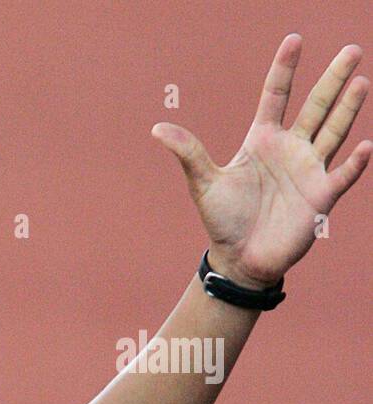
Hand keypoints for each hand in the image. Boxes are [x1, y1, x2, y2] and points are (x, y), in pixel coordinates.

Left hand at [152, 35, 370, 288]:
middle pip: (316, 106)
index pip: (276, 95)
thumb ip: (188, 153)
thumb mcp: (203, 182)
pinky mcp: (321, 196)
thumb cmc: (222, 220)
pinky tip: (363, 146)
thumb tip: (157, 128)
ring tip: (360, 82)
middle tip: (351, 51)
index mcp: (262, 140)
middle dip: (332, 79)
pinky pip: (342, 174)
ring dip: (348, 109)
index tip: (294, 39)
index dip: (285, 68)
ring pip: (334, 131)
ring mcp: (309, 170)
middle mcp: (290, 149)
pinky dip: (353, 162)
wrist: (239, 258)